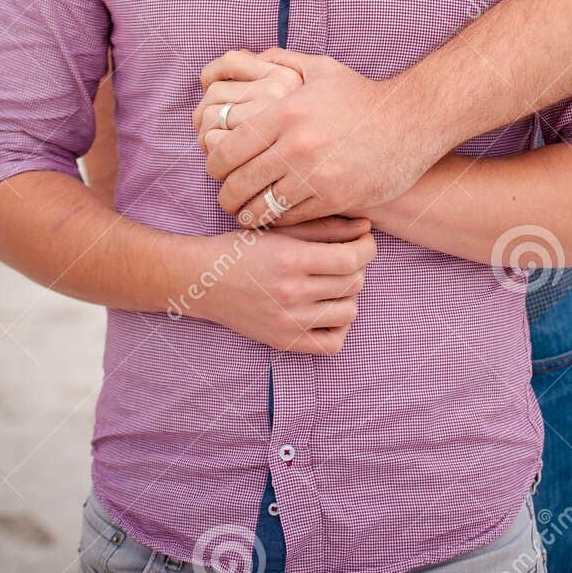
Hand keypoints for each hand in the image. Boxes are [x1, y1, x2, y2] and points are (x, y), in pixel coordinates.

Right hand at [182, 217, 376, 354]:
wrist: (204, 281)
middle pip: (353, 283)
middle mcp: (291, 293)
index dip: (367, 249)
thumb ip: (326, 228)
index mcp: (291, 259)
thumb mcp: (281, 229)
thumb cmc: (243, 249)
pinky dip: (338, 327)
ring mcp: (288, 322)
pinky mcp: (284, 341)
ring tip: (333, 283)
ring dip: (348, 295)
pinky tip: (327, 310)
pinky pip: (332, 344)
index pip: (351, 259)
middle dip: (357, 267)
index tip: (364, 242)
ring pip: (348, 312)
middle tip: (344, 258)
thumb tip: (367, 228)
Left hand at [197, 47, 438, 226]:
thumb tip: (251, 57)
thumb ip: (282, 61)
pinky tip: (277, 215)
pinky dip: (279, 220)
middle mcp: (296, 146)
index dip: (214, 165)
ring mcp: (315, 176)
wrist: (410, 121)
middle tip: (226, 197)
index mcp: (285, 113)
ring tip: (246, 212)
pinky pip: (291, 218)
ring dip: (249, 213)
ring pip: (262, 207)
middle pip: (239, 183)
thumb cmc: (361, 96)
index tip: (216, 170)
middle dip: (226, 194)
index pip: (228, 149)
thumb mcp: (322, 69)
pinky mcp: (334, 199)